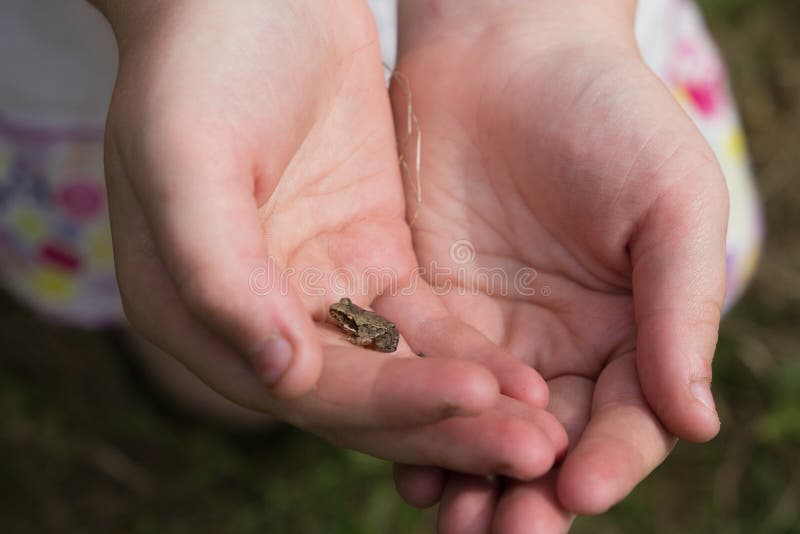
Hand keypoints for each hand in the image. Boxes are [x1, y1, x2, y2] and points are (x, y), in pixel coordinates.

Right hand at [95, 0, 565, 474]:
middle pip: (361, 400)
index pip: (302, 390)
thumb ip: (218, 270)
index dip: (388, 404)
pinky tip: (529, 377)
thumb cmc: (198, 64)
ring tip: (547, 427)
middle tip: (536, 450)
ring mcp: (320, 294)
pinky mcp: (371, 261)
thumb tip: (279, 375)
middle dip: (448, 428)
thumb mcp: (186, 157)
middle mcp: (260, 322)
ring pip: (401, 372)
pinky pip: (426, 326)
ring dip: (471, 405)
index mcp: (195, 318)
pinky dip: (472, 354)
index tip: (474, 398)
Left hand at [390, 0, 726, 528]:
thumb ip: (680, 310)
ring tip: (451, 520)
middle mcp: (556, 346)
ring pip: (478, 425)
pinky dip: (412, 421)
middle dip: (528, 492)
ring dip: (464, 475)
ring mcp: (487, 332)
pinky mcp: (422, 307)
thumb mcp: (668, 202)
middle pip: (546, 441)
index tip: (580, 490)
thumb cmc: (607, 112)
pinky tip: (402, 462)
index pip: (622, 418)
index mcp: (628, 331)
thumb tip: (695, 423)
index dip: (606, 458)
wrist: (509, 48)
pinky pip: (418, 377)